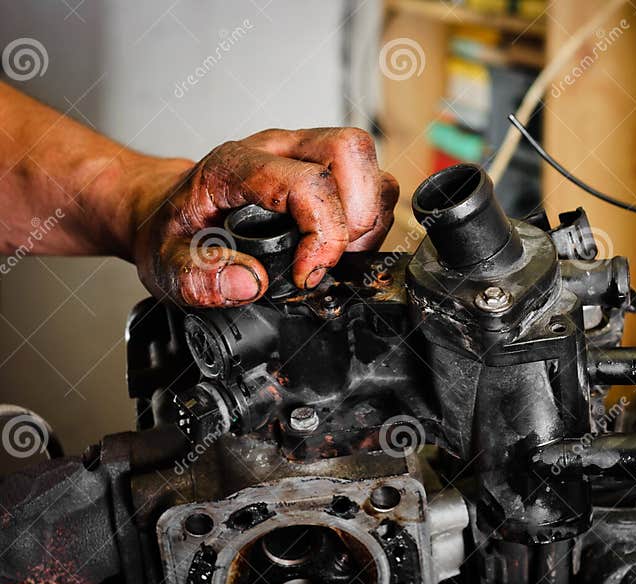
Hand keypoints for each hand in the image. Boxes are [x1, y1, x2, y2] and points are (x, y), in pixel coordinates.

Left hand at [130, 127, 398, 306]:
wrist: (165, 211)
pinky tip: (340, 248)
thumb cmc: (172, 230)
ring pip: (369, 167)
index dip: (323, 235)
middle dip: (357, 218)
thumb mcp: (163, 262)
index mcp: (237, 164)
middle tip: (331, 260)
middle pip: (351, 152)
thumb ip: (198, 276)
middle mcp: (278, 148)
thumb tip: (251, 283)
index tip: (307, 275)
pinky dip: (368, 222)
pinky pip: (371, 184)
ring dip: (367, 221)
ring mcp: (305, 153)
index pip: (308, 182)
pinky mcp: (323, 169)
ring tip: (336, 256)